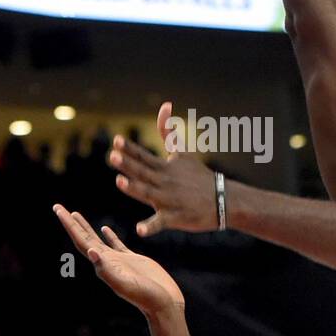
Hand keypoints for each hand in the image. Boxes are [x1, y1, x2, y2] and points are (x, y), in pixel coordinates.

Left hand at [52, 206, 183, 316]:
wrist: (163, 305)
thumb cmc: (145, 297)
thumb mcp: (124, 283)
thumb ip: (107, 269)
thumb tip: (91, 251)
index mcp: (102, 264)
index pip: (81, 241)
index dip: (69, 225)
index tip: (57, 209)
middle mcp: (106, 262)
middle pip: (84, 238)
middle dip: (71, 223)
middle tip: (58, 207)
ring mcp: (118, 261)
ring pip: (97, 240)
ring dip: (85, 227)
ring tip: (75, 214)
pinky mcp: (131, 260)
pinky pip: (116, 244)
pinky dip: (109, 235)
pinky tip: (105, 228)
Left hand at [108, 102, 218, 237]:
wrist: (223, 199)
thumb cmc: (198, 177)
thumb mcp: (181, 153)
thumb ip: (168, 132)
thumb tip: (164, 105)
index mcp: (165, 168)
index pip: (144, 157)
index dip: (130, 149)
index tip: (116, 141)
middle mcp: (165, 182)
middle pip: (143, 172)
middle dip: (128, 165)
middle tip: (113, 157)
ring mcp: (170, 200)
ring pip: (149, 194)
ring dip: (135, 189)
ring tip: (120, 182)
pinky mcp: (175, 217)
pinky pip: (161, 222)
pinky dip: (151, 226)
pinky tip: (140, 229)